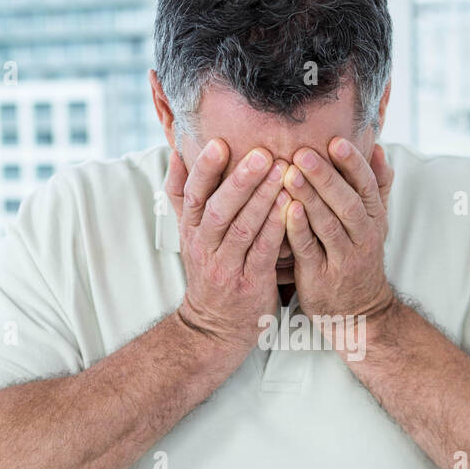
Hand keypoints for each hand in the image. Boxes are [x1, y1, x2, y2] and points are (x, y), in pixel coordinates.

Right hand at [167, 140, 288, 354]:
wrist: (214, 327)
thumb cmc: (209, 270)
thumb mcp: (188, 234)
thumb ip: (183, 196)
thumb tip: (178, 151)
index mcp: (190, 230)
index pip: (191, 194)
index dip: (204, 169)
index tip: (219, 142)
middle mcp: (204, 246)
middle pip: (218, 208)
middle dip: (240, 180)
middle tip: (261, 153)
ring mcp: (226, 266)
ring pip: (242, 228)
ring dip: (263, 199)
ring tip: (283, 171)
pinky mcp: (250, 283)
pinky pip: (263, 252)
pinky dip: (277, 228)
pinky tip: (291, 206)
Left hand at [283, 138, 394, 320]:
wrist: (359, 312)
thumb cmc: (360, 257)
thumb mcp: (376, 223)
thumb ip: (378, 187)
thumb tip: (378, 149)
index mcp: (375, 218)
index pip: (367, 186)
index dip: (353, 164)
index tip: (336, 141)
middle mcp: (363, 237)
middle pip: (348, 203)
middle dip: (325, 177)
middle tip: (302, 152)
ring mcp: (343, 258)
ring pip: (328, 225)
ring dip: (309, 198)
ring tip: (289, 173)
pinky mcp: (321, 277)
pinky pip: (309, 250)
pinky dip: (298, 229)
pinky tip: (286, 210)